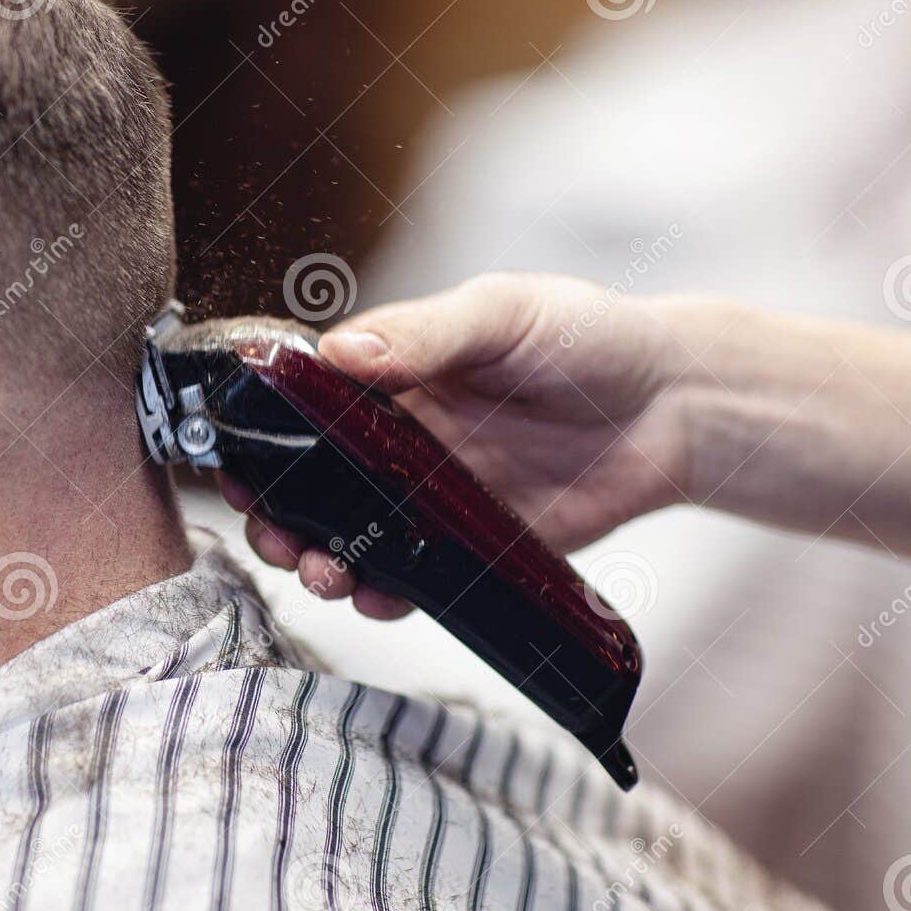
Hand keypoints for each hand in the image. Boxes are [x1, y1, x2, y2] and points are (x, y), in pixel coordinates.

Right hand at [226, 273, 696, 617]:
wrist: (674, 406)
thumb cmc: (588, 338)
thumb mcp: (503, 313)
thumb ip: (425, 333)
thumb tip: (339, 353)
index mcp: (392, 375)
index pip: (301, 408)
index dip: (261, 439)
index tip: (236, 464)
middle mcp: (399, 441)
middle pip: (310, 485)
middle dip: (278, 514)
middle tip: (273, 533)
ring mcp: (431, 498)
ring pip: (351, 538)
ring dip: (320, 560)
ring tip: (322, 572)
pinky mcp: (472, 549)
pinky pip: (414, 580)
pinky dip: (385, 595)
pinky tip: (379, 596)